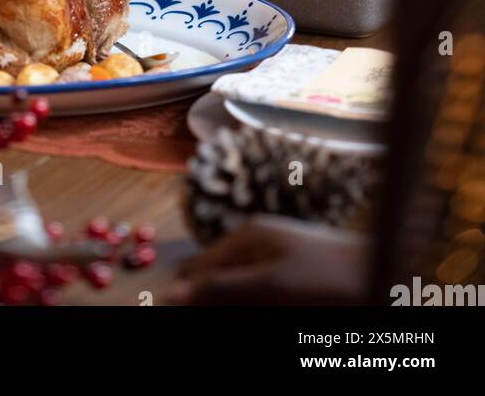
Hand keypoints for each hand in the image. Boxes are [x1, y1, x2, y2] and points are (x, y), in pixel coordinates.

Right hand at [167, 216, 369, 305]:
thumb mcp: (271, 285)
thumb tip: (171, 293)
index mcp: (246, 236)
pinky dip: (255, 306)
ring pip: (239, 294)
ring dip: (235, 308)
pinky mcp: (289, 280)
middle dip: (213, 304)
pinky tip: (267, 309)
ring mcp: (273, 262)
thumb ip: (222, 288)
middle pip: (217, 282)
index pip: (199, 269)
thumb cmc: (328, 277)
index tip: (176, 314)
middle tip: (225, 317)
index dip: (189, 296)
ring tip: (263, 308)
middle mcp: (256, 245)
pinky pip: (260, 296)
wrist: (383, 274)